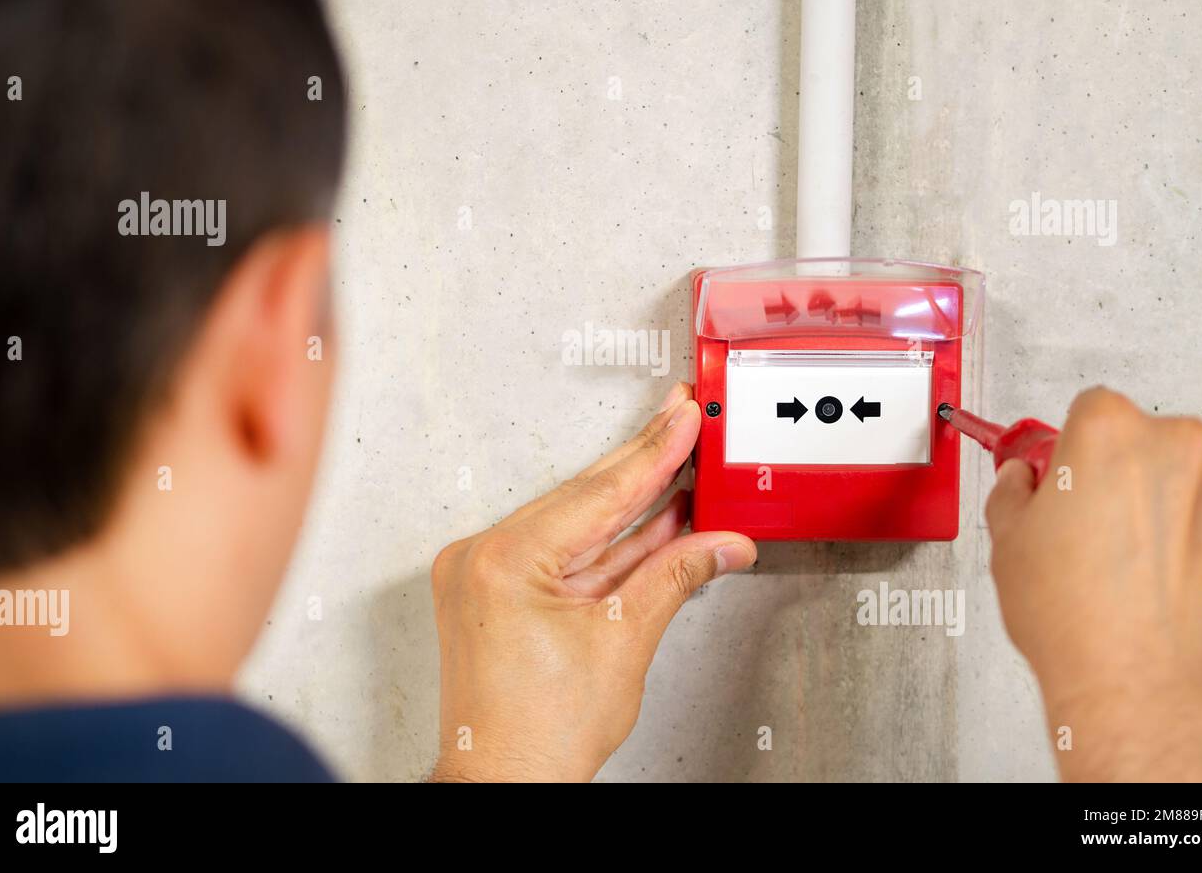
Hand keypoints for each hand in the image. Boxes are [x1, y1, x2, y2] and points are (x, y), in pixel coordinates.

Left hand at [428, 383, 755, 781]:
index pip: (598, 494)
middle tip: (682, 424)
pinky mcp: (495, 592)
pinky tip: (648, 523)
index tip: (682, 420)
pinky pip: (560, 552)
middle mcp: (483, 558)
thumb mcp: (624, 640)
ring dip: (631, 507)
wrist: (506, 782)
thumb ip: (675, 577)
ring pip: (573, 525)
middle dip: (643, 467)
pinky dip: (606, 543)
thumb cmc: (541, 734)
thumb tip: (718, 543)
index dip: (653, 454)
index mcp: (505, 560)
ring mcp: (484, 574)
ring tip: (679, 471)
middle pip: (582, 500)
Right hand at [986, 387, 1201, 780]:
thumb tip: (1021, 484)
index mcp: (1111, 431)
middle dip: (1109, 475)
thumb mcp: (1007, 540)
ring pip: (1175, 483)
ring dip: (1150, 509)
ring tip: (1112, 566)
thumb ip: (1012, 492)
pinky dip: (1182, 544)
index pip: (1088, 408)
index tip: (1054, 474)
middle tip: (1077, 526)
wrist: (1139, 687)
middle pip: (1137, 442)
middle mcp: (1176, 450)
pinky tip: (1146, 585)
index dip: (1065, 448)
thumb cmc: (1078, 618)